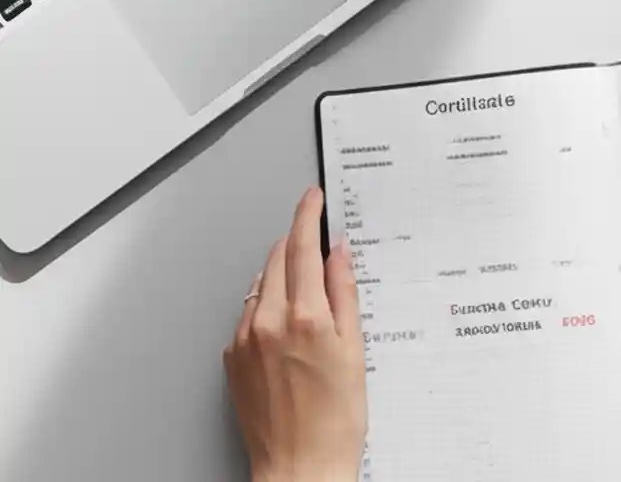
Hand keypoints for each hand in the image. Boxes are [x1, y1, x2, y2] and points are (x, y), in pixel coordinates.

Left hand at [224, 188, 366, 481]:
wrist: (300, 466)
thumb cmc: (335, 420)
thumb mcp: (355, 349)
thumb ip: (345, 292)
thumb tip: (339, 253)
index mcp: (303, 316)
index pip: (302, 247)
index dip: (307, 214)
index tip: (312, 197)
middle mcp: (266, 322)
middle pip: (278, 258)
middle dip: (296, 241)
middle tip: (317, 235)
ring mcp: (244, 340)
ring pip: (261, 284)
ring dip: (282, 273)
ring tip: (310, 290)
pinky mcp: (232, 358)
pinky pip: (249, 314)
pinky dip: (267, 305)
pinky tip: (289, 325)